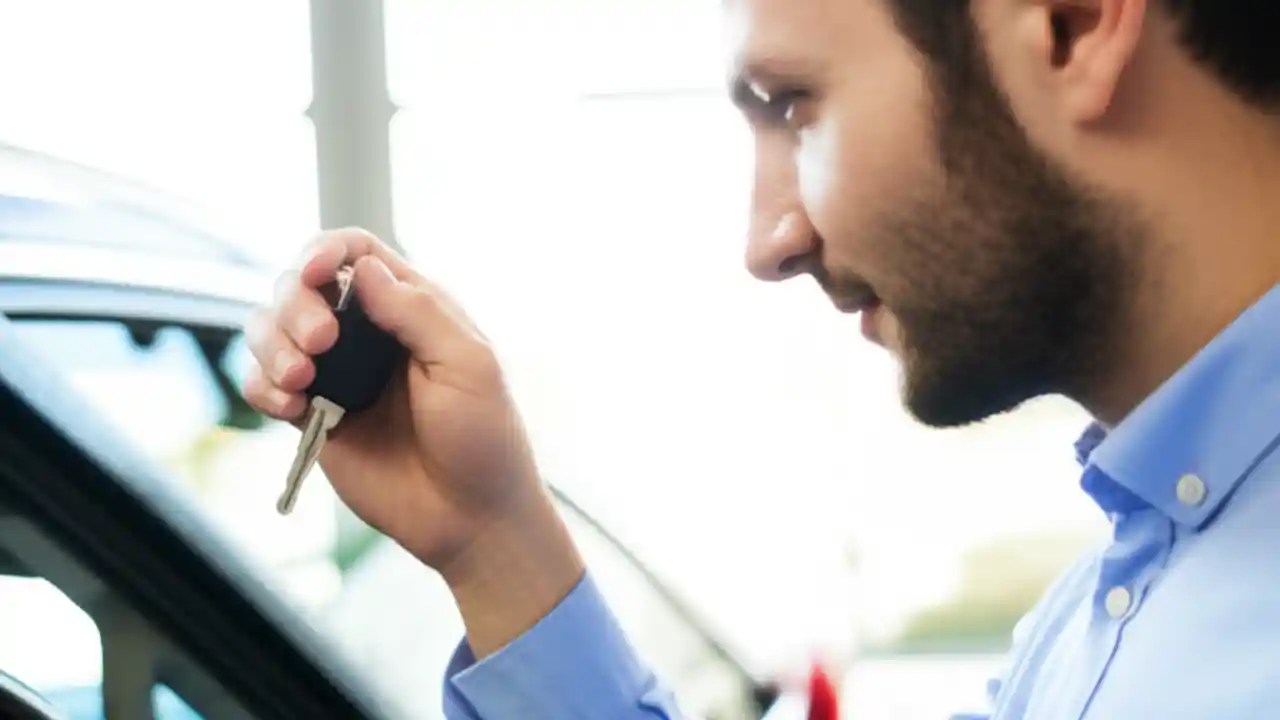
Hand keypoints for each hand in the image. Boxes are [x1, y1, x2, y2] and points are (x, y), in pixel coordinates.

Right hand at [242, 228, 583, 655]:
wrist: (471, 518)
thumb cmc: (485, 439)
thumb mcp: (468, 366)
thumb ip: (418, 313)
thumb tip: (363, 268)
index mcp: (413, 307)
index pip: (356, 252)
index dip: (325, 249)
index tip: (313, 273)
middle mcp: (370, 333)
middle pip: (301, 285)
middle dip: (294, 304)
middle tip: (320, 345)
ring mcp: (339, 373)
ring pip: (272, 329)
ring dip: (271, 343)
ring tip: (301, 381)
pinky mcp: (315, 415)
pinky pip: (266, 383)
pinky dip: (261, 385)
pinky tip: (288, 406)